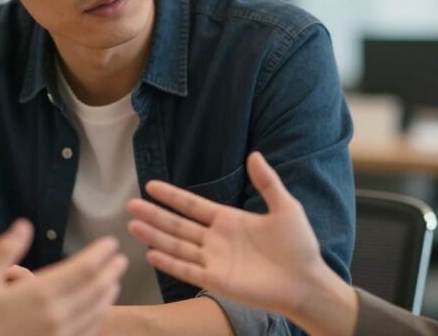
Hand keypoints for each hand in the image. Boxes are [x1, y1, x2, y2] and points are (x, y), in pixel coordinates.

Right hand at [0, 220, 127, 335]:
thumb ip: (5, 251)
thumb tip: (24, 225)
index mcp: (41, 293)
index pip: (83, 268)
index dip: (101, 254)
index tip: (111, 243)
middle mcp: (58, 314)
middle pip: (96, 288)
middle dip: (111, 271)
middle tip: (120, 259)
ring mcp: (62, 335)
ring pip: (97, 311)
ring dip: (109, 293)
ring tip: (115, 281)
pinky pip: (89, 331)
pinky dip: (100, 316)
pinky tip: (101, 309)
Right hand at [127, 152, 354, 330]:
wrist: (306, 282)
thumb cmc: (299, 246)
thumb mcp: (285, 207)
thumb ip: (268, 182)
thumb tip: (254, 154)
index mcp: (229, 220)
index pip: (192, 205)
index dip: (172, 196)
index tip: (151, 186)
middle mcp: (216, 240)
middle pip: (177, 225)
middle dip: (154, 215)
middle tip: (130, 205)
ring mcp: (214, 261)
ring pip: (177, 246)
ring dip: (155, 236)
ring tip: (132, 225)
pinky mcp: (217, 281)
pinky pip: (187, 271)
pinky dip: (169, 263)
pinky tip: (151, 254)